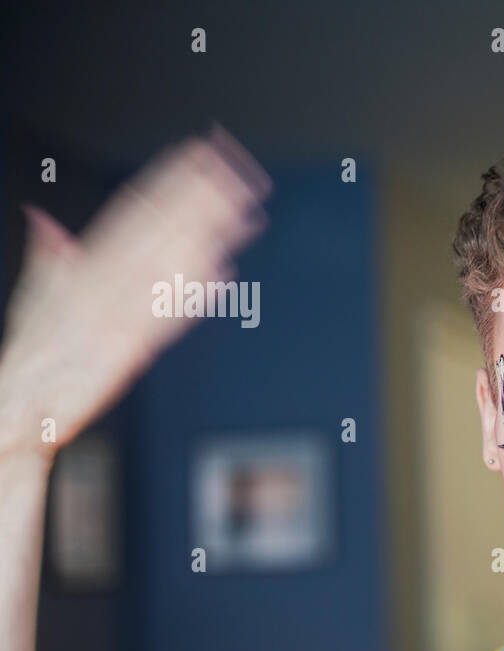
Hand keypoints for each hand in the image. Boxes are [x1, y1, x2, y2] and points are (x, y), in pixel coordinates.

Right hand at [0, 128, 269, 458]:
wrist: (18, 405)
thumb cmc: (32, 355)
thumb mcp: (36, 296)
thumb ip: (48, 256)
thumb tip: (43, 219)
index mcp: (83, 267)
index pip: (131, 211)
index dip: (166, 180)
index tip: (196, 154)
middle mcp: (100, 283)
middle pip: (156, 229)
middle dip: (196, 197)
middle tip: (234, 168)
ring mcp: (114, 314)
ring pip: (167, 264)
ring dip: (207, 237)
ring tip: (243, 212)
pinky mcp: (125, 351)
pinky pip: (162, 318)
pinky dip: (191, 297)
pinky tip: (221, 277)